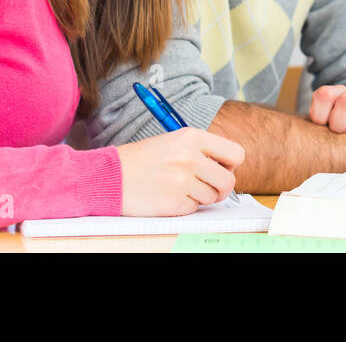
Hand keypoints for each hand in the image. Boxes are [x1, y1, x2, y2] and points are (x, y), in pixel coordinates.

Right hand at [116, 127, 244, 215]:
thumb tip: (229, 167)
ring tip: (179, 187)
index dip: (231, 165)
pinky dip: (185, 205)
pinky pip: (194, 208)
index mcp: (192, 137)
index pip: (235, 154)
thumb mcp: (175, 141)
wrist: (110, 176)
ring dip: (200, 196)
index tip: (221, 168)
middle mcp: (190, 157)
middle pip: (229, 180)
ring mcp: (182, 181)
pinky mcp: (174, 203)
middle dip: (221, 187)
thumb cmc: (143, 159)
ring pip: (213, 197)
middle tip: (209, 186)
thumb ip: (203, 151)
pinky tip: (168, 196)